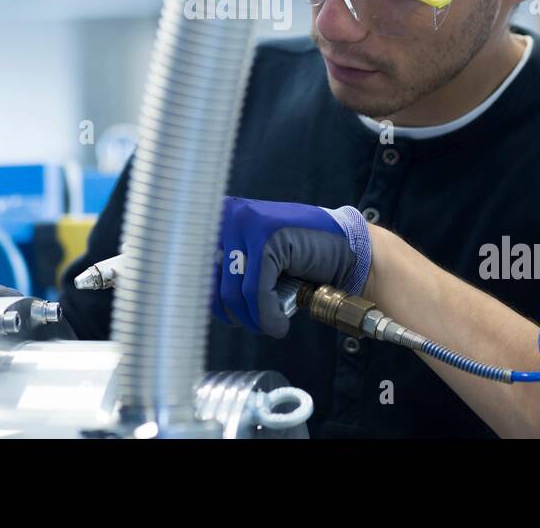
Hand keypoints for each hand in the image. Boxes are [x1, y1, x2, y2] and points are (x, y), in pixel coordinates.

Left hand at [212, 196, 371, 337]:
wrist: (346, 247)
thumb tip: (196, 297)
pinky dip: (268, 318)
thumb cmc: (299, 256)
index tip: (226, 316)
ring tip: (270, 325)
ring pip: (234, 292)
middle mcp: (229, 214)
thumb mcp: (255, 255)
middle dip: (233, 313)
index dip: (209, 299)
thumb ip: (228, 267)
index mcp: (219, 216)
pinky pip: (256, 293)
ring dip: (253, 320)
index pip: (193, 267)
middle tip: (254, 324)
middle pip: (212, 282)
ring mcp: (248, 223)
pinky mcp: (268, 239)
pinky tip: (279, 325)